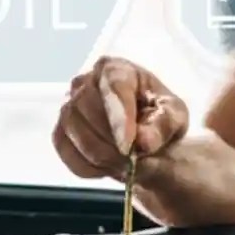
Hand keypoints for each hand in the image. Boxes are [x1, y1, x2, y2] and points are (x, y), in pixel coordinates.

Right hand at [52, 56, 189, 180]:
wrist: (144, 137)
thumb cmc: (159, 117)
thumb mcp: (174, 118)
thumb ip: (162, 126)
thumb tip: (142, 142)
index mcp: (115, 68)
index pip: (112, 87)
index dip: (119, 118)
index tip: (129, 146)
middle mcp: (84, 81)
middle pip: (86, 108)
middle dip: (110, 141)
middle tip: (132, 160)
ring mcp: (67, 106)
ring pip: (74, 132)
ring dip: (101, 156)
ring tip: (125, 164)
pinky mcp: (60, 132)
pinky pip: (67, 152)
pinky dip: (89, 166)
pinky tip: (109, 165)